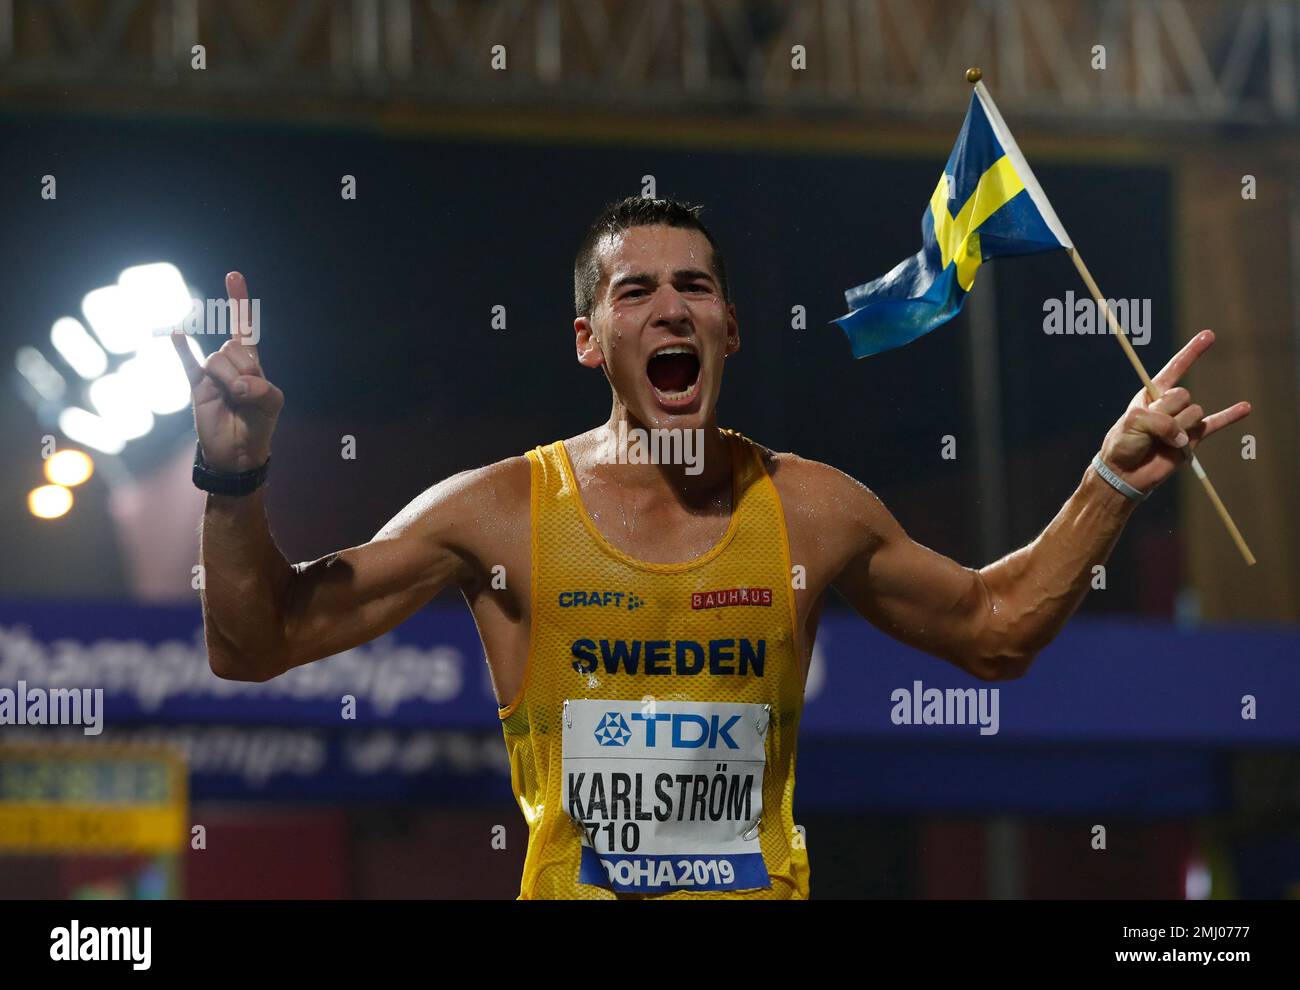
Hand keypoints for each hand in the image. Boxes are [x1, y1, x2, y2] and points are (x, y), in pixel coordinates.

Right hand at [170, 272, 283, 472]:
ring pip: (217, 359)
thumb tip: (237, 385)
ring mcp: (211, 373)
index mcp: (251, 362)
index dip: (238, 301)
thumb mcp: (272, 405)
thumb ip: (261, 389)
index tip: (233, 275)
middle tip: (247, 394)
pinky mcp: (195, 386)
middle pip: (233, 347)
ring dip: (228, 379)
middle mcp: (229, 363)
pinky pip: (186, 362)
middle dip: (244, 369)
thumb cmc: (258, 424)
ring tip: (232, 398)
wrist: (238, 451)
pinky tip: (174, 333)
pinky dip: (181, 348)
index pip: (244, 326)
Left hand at [1098, 329, 1250, 493]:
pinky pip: (1215, 424)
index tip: (1209, 335)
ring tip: (1163, 442)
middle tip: (1151, 429)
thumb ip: (1160, 419)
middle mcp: (1169, 404)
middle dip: (1168, 412)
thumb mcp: (1133, 422)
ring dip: (1178, 429)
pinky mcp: (1192, 438)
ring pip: (1194, 414)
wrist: (1126, 473)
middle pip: (1183, 395)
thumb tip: (1183, 433)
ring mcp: (1182, 420)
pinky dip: (1230, 416)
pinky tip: (1245, 408)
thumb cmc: (1123, 443)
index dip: (1192, 352)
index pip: (1175, 368)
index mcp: (1152, 394)